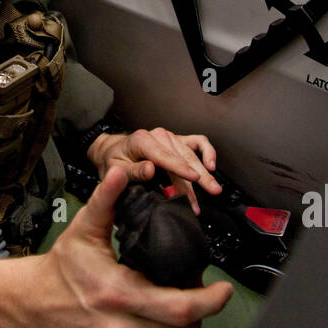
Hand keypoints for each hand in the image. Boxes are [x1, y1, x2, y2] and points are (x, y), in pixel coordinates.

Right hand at [31, 166, 232, 327]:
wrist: (30, 307)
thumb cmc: (61, 270)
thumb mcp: (84, 230)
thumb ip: (107, 200)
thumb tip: (122, 173)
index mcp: (115, 293)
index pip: (180, 306)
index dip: (211, 300)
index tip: (221, 290)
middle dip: (197, 313)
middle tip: (194, 296)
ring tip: (179, 316)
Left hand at [88, 127, 222, 213]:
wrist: (113, 151)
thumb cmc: (114, 161)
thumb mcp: (115, 169)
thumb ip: (133, 171)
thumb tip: (151, 170)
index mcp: (142, 140)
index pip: (165, 156)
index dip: (181, 168)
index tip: (194, 178)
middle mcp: (159, 136)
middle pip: (183, 157)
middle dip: (200, 175)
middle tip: (213, 190)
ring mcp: (170, 138)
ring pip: (191, 155)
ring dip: (204, 173)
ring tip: (214, 189)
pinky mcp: (177, 141)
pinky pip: (197, 142)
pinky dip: (207, 151)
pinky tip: (211, 165)